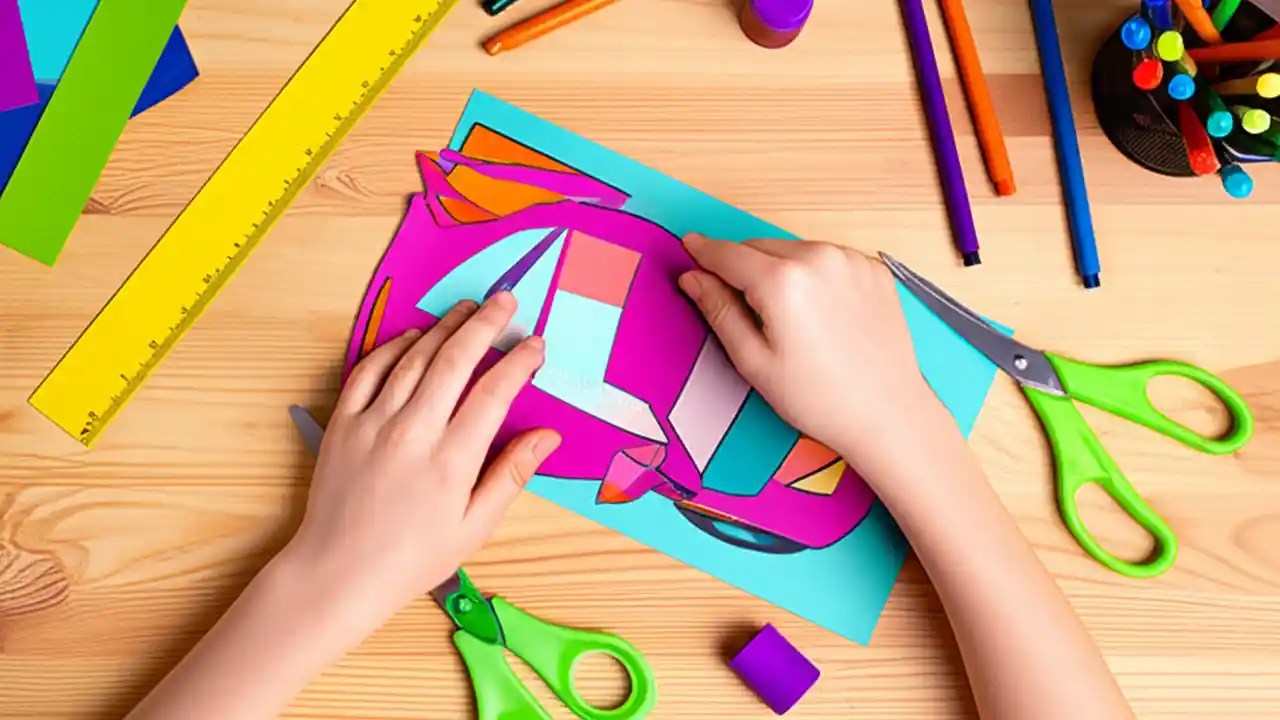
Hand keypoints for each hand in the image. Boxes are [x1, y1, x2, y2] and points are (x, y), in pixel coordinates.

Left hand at [285, 293, 560, 624]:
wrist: (337, 573)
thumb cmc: (412, 558)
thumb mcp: (474, 527)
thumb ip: (511, 476)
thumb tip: (547, 436)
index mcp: (452, 461)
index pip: (494, 392)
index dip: (518, 361)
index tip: (536, 344)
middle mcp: (413, 432)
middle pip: (455, 360)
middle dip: (485, 324)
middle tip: (506, 301)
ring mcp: (373, 423)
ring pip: (414, 358)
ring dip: (444, 327)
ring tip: (468, 308)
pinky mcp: (343, 423)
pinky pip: (370, 370)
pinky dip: (394, 347)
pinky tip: (414, 336)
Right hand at [678, 234, 946, 468]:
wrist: (887, 413)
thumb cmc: (818, 398)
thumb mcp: (753, 361)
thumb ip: (719, 310)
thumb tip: (692, 278)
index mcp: (783, 281)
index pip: (728, 254)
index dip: (703, 252)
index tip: (690, 246)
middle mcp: (819, 258)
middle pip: (760, 247)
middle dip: (743, 267)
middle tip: (741, 306)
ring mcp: (851, 260)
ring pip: (794, 250)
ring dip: (779, 270)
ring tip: (788, 318)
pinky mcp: (874, 269)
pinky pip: (827, 260)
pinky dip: (813, 275)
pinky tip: (819, 314)